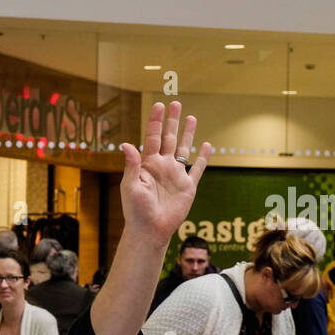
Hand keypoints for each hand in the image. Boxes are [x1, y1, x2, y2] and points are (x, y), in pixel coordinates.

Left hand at [119, 101, 211, 247]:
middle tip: (175, 104)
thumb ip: (131, 165)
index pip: (152, 137)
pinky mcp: (188, 187)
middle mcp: (163, 166)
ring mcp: (176, 176)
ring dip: (188, 134)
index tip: (158, 105)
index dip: (155, 122)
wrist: (150, 230)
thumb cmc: (136, 210)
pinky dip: (203, 158)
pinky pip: (197, 169)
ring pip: (184, 150)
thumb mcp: (130, 186)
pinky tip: (207, 145)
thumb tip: (126, 144)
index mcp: (147, 164)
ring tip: (192, 117)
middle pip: (169, 138)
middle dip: (172, 121)